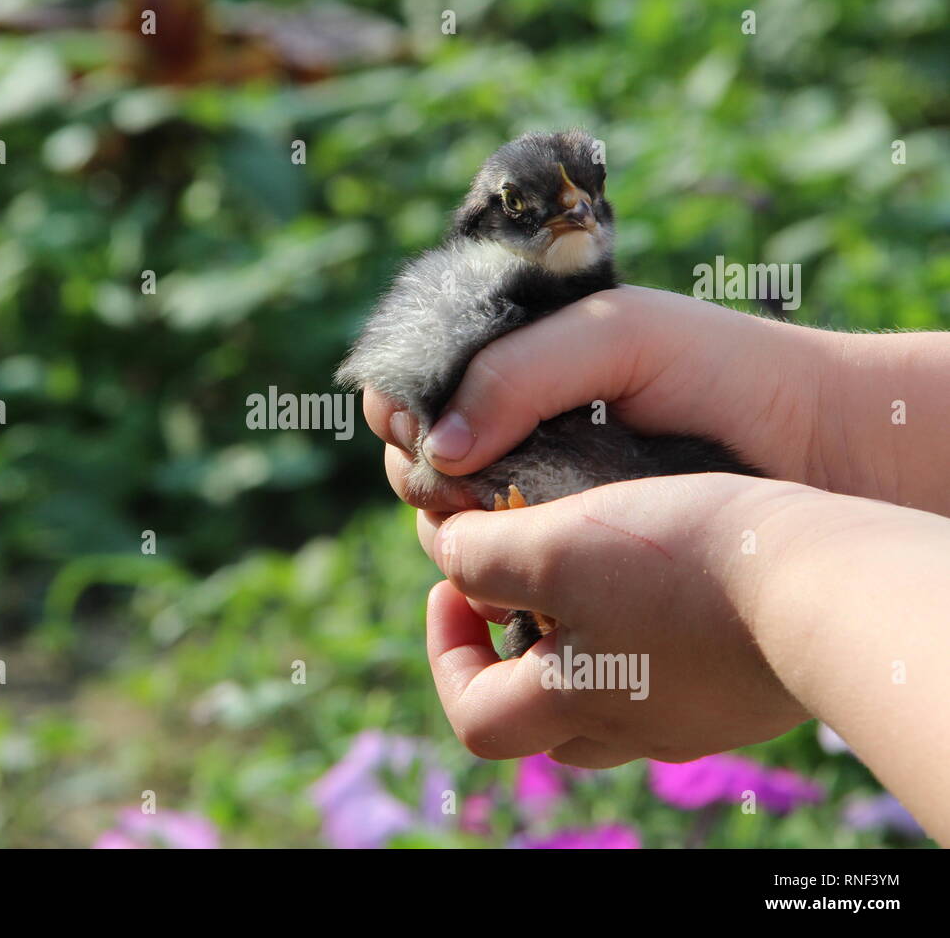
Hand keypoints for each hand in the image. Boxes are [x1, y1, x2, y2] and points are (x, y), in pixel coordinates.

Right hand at [365, 285, 949, 516]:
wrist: (818, 443)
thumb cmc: (722, 369)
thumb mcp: (615, 338)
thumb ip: (516, 372)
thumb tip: (437, 448)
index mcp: (512, 362)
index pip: (412, 384)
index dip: (397, 405)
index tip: (410, 425)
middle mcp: (512, 429)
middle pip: (414, 455)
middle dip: (417, 465)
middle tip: (459, 475)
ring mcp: (534, 494)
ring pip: (444, 517)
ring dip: (449, 517)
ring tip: (495, 509)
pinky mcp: (564, 551)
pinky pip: (496, 566)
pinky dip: (486, 563)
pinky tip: (508, 558)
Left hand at [417, 472, 825, 765]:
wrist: (828, 586)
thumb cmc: (685, 567)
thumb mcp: (560, 545)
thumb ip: (486, 558)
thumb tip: (445, 557)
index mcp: (574, 707)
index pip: (475, 719)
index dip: (446, 654)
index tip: (452, 586)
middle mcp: (631, 729)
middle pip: (538, 719)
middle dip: (507, 654)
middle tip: (513, 585)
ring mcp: (692, 715)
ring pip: (605, 698)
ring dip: (574, 643)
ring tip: (582, 571)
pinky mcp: (739, 687)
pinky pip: (668, 674)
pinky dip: (639, 635)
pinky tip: (658, 574)